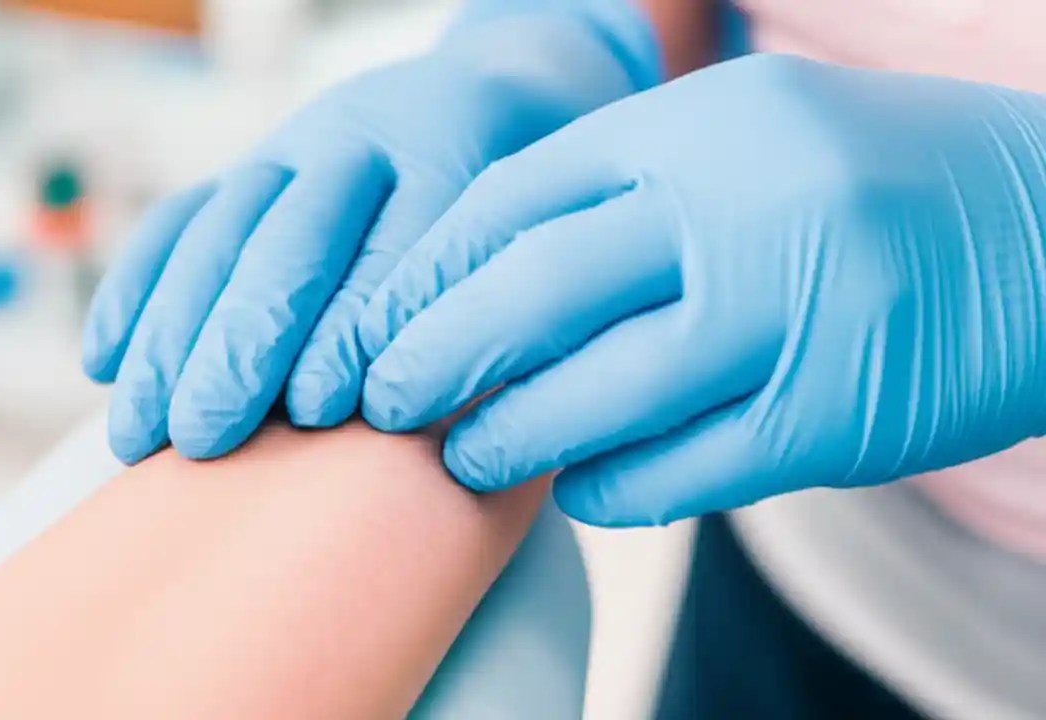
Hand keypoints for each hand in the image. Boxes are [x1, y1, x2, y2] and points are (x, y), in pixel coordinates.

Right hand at [82, 16, 641, 463]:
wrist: (498, 89)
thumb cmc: (526, 202)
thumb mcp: (543, 230)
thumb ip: (495, 302)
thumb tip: (449, 419)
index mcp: (451, 151)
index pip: (391, 250)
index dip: (349, 331)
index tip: (315, 413)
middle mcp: (361, 140)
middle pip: (288, 240)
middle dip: (239, 344)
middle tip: (205, 437)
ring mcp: (295, 146)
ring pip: (219, 232)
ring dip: (171, 335)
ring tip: (142, 431)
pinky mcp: (251, 165)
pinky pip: (180, 219)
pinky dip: (139, 290)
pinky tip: (107, 361)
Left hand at [358, 54, 1045, 525]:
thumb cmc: (863, 181)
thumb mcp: (739, 137)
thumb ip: (622, 188)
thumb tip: (486, 275)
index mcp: (697, 124)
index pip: (515, 200)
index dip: (427, 272)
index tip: (372, 326)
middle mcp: (738, 205)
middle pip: (537, 289)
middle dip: (435, 354)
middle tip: (379, 403)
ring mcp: (792, 307)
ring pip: (605, 387)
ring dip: (513, 434)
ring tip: (462, 459)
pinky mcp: (835, 409)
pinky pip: (689, 464)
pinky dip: (616, 482)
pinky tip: (578, 488)